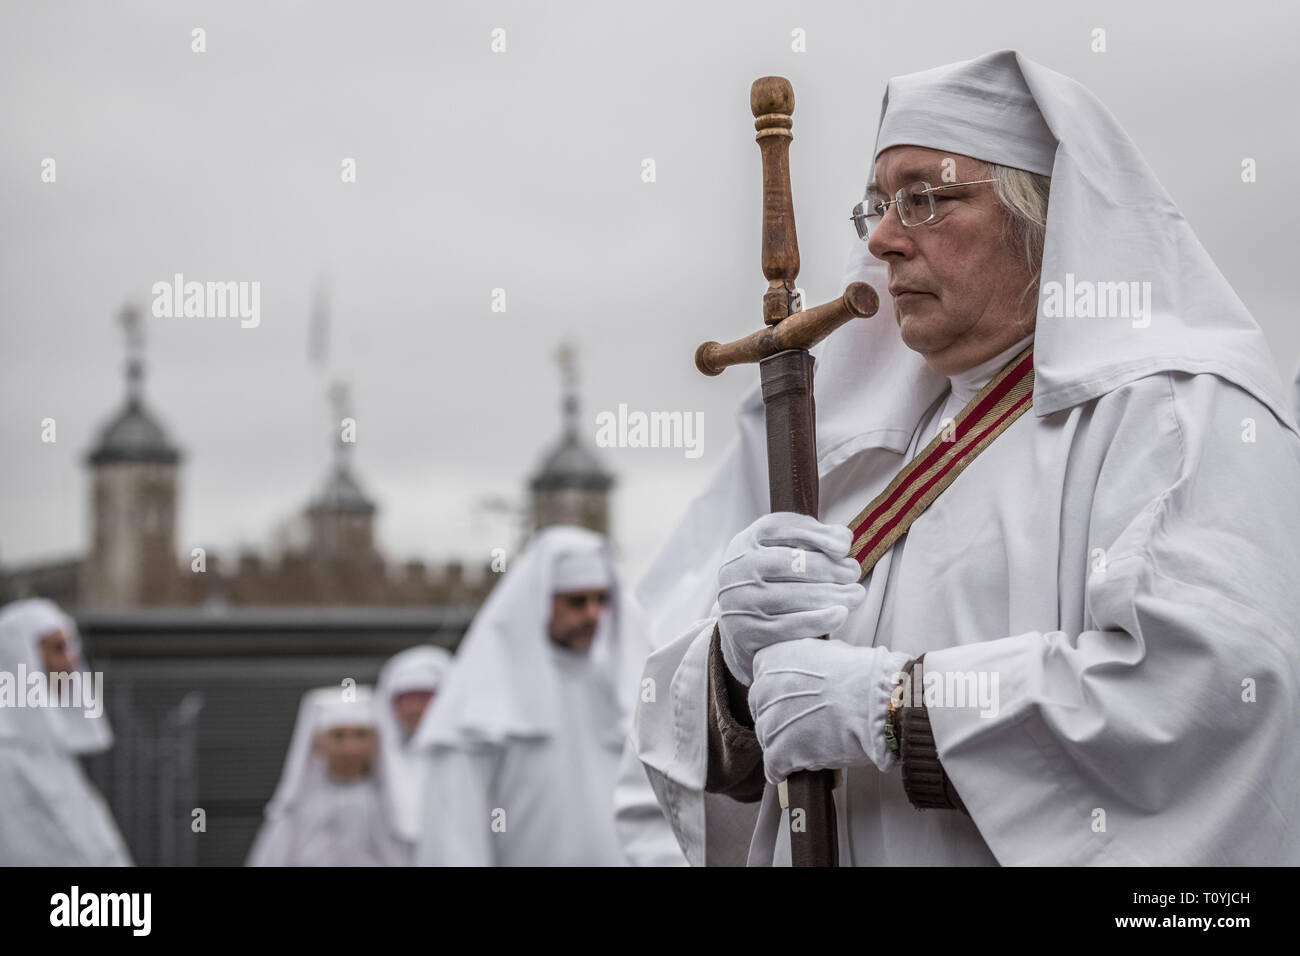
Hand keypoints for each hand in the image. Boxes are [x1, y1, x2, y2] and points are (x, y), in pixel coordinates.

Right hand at [716, 512, 865, 685]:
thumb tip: (843, 537)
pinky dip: (819, 620)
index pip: (782, 529)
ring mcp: (740, 602)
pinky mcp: (748, 633)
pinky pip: (790, 627)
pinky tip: (841, 614)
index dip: (816, 535)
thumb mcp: (777, 549)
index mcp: (746, 541)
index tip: (844, 547)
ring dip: (833, 594)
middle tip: (854, 572)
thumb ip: (809, 537)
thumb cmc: (766, 578)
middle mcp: (738, 569)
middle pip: (791, 563)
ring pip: (794, 596)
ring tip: (856, 594)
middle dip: (830, 568)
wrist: (733, 622)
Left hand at [749, 637, 912, 784]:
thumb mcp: (828, 653)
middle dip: (780, 719)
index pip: (765, 681)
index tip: (794, 703)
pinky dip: (781, 771)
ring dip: (783, 744)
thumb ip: (809, 664)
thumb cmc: (865, 677)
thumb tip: (813, 675)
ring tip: (805, 749)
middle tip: (802, 726)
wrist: (879, 701)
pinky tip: (791, 772)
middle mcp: (765, 688)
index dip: (781, 695)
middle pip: (763, 710)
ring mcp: (771, 721)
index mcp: (774, 659)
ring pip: (768, 738)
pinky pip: (774, 766)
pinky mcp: (781, 752)